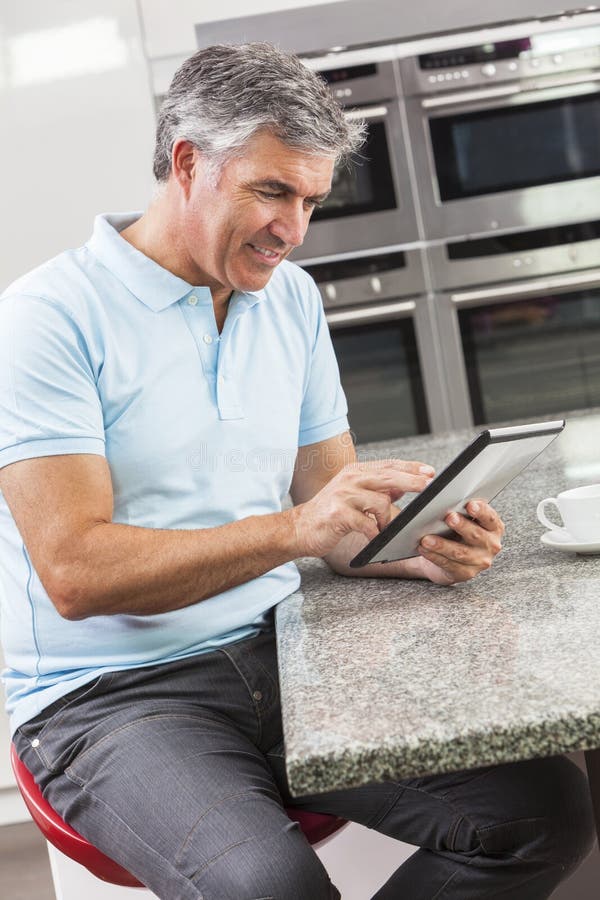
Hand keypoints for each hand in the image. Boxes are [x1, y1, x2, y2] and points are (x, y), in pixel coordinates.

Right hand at [291, 459, 433, 557]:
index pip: (389, 465)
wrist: (299, 529)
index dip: (410, 467)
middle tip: (429, 486)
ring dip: (388, 519)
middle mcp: (350, 479)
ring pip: (380, 502)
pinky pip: (367, 524)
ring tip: (385, 529)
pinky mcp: (339, 514)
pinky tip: (375, 538)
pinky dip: (375, 533)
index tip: (430, 472)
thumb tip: (402, 486)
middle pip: (388, 476)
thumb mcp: (353, 496)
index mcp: (355, 472)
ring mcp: (343, 495)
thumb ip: (376, 489)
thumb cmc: (330, 514)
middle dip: (412, 481)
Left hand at [416, 499, 504, 584]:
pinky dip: (434, 556)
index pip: (490, 518)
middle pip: (476, 535)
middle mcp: (491, 545)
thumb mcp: (466, 518)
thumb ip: (463, 509)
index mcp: (494, 527)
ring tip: (426, 538)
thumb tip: (447, 496)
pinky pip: (448, 564)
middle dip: (462, 526)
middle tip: (449, 517)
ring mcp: (480, 561)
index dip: (481, 511)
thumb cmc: (459, 530)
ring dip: (442, 545)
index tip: (470, 504)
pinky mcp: (465, 573)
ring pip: (460, 552)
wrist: (454, 556)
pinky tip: (423, 548)